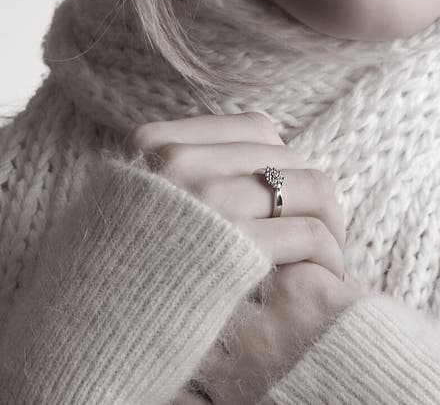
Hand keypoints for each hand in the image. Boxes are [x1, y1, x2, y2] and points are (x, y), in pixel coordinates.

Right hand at [125, 112, 364, 399]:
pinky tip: (328, 272)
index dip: (283, 159)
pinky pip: (308, 233)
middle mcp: (182, 163)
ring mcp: (208, 202)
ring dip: (330, 221)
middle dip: (311, 191)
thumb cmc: (107, 282)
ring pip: (308, 188)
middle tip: (323, 226)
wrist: (77, 342)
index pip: (254, 126)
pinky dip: (328, 251)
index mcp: (158, 145)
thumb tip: (238, 164)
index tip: (290, 192)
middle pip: (286, 156)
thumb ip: (174, 177)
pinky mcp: (235, 248)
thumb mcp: (130, 206)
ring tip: (332, 252)